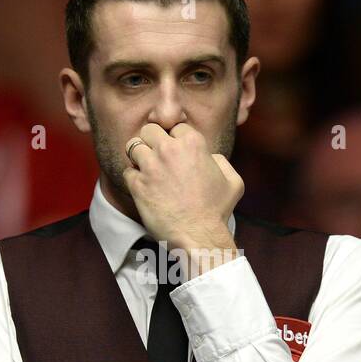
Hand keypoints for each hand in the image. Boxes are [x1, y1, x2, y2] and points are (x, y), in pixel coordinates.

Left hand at [122, 122, 243, 267]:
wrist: (199, 235)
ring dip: (138, 157)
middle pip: (149, 130)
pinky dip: (133, 179)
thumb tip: (210, 157)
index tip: (175, 151)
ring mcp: (151, 166)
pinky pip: (127, 171)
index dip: (174, 138)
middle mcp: (169, 149)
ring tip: (146, 169)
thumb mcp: (233, 181)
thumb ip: (220, 161)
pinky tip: (144, 188)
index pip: (175, 126)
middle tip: (156, 157)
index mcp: (192, 143)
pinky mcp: (137, 184)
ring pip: (133, 146)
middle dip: (152, 141)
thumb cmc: (217, 211)